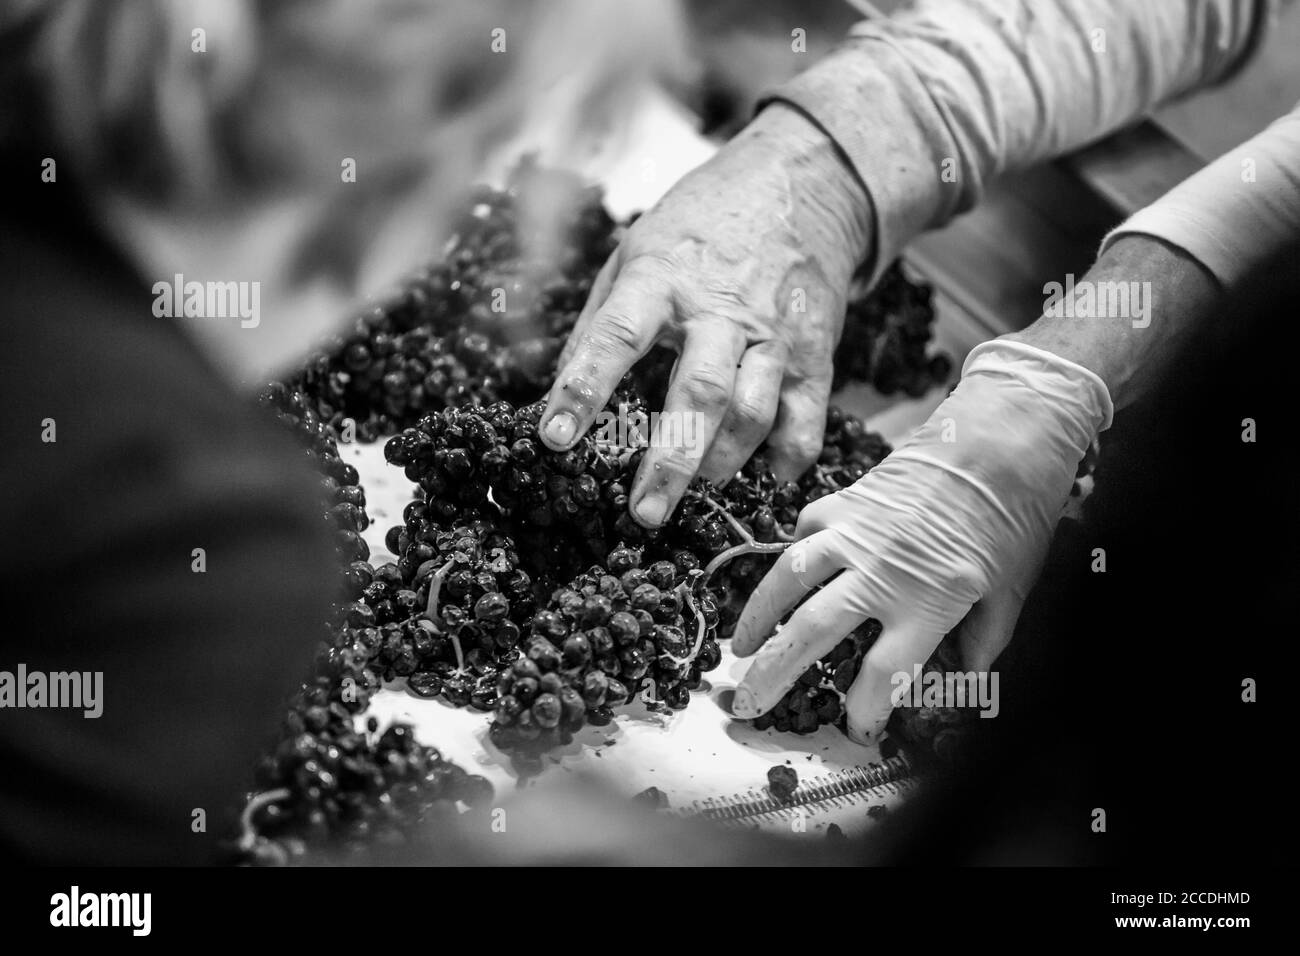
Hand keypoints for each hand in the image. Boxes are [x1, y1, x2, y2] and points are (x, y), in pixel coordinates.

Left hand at [537, 103, 871, 527]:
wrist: (801, 185)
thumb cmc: (700, 227)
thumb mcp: (633, 253)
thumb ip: (599, 322)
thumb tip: (558, 392)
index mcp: (661, 278)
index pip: (616, 337)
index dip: (582, 390)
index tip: (552, 439)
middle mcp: (720, 310)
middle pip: (698, 393)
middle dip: (670, 460)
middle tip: (644, 514)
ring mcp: (773, 335)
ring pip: (753, 413)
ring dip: (724, 464)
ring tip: (700, 491)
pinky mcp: (815, 354)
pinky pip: (805, 420)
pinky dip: (787, 459)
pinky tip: (766, 479)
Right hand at [730, 340, 1112, 742]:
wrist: (998, 440)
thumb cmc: (1015, 517)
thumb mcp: (1013, 590)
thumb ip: (984, 640)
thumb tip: (963, 678)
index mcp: (928, 603)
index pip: (882, 675)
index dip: (864, 712)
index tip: (857, 731)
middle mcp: (881, 571)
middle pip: (812, 634)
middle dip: (773, 676)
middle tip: (747, 705)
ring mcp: (855, 532)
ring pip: (788, 579)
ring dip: (757, 617)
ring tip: (737, 647)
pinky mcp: (844, 500)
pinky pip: (804, 533)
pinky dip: (790, 558)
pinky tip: (781, 579)